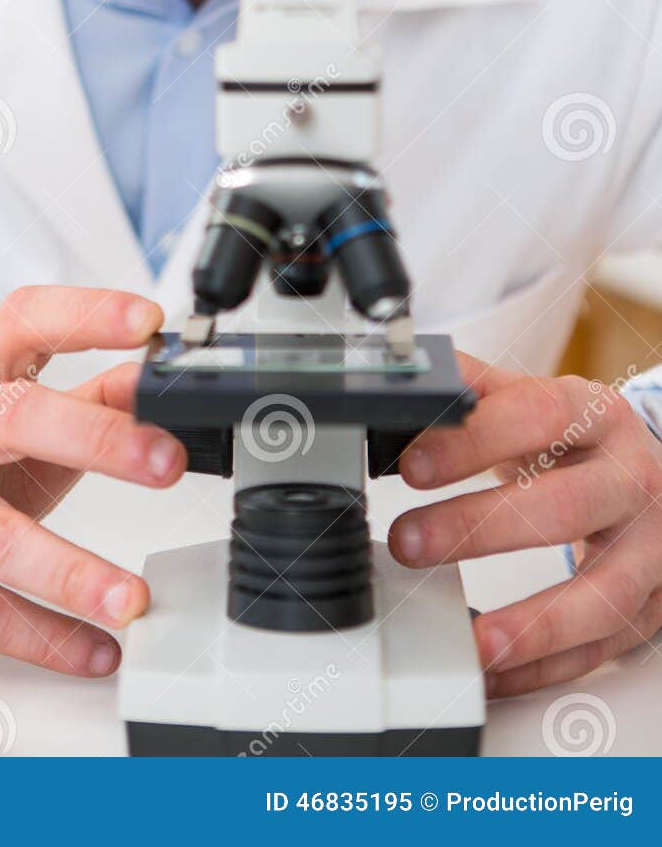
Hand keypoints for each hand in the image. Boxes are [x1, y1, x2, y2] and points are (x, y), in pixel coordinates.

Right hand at [0, 286, 184, 678]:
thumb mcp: (18, 410)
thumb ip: (90, 396)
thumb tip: (159, 383)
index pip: (25, 322)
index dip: (86, 315)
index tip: (148, 323)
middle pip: (13, 419)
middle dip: (96, 440)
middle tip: (166, 462)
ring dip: (69, 573)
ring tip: (131, 599)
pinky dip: (41, 639)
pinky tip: (95, 649)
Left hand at [387, 351, 661, 697]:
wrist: (655, 480)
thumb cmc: (583, 443)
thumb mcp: (540, 402)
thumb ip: (477, 390)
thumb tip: (414, 373)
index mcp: (600, 417)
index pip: (539, 417)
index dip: (474, 439)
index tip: (412, 465)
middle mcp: (633, 482)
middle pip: (564, 508)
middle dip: (479, 528)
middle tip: (408, 542)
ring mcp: (650, 550)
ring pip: (601, 595)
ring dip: (535, 625)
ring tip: (475, 640)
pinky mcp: (650, 607)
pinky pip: (600, 649)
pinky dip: (545, 668)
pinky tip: (494, 672)